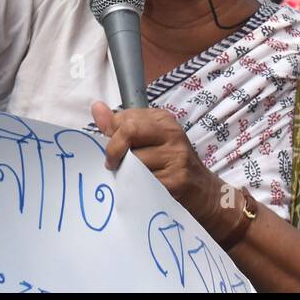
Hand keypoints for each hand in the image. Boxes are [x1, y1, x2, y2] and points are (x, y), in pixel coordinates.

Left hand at [92, 101, 223, 228]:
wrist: (203, 192)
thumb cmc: (169, 164)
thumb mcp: (148, 139)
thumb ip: (119, 126)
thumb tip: (96, 107)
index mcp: (162, 119)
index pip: (124, 118)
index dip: (112, 135)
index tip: (115, 150)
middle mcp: (171, 133)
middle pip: (129, 131)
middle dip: (114, 150)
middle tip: (113, 165)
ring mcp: (176, 156)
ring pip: (134, 161)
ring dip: (126, 173)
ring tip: (132, 179)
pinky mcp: (176, 180)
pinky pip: (143, 183)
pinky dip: (136, 188)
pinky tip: (142, 190)